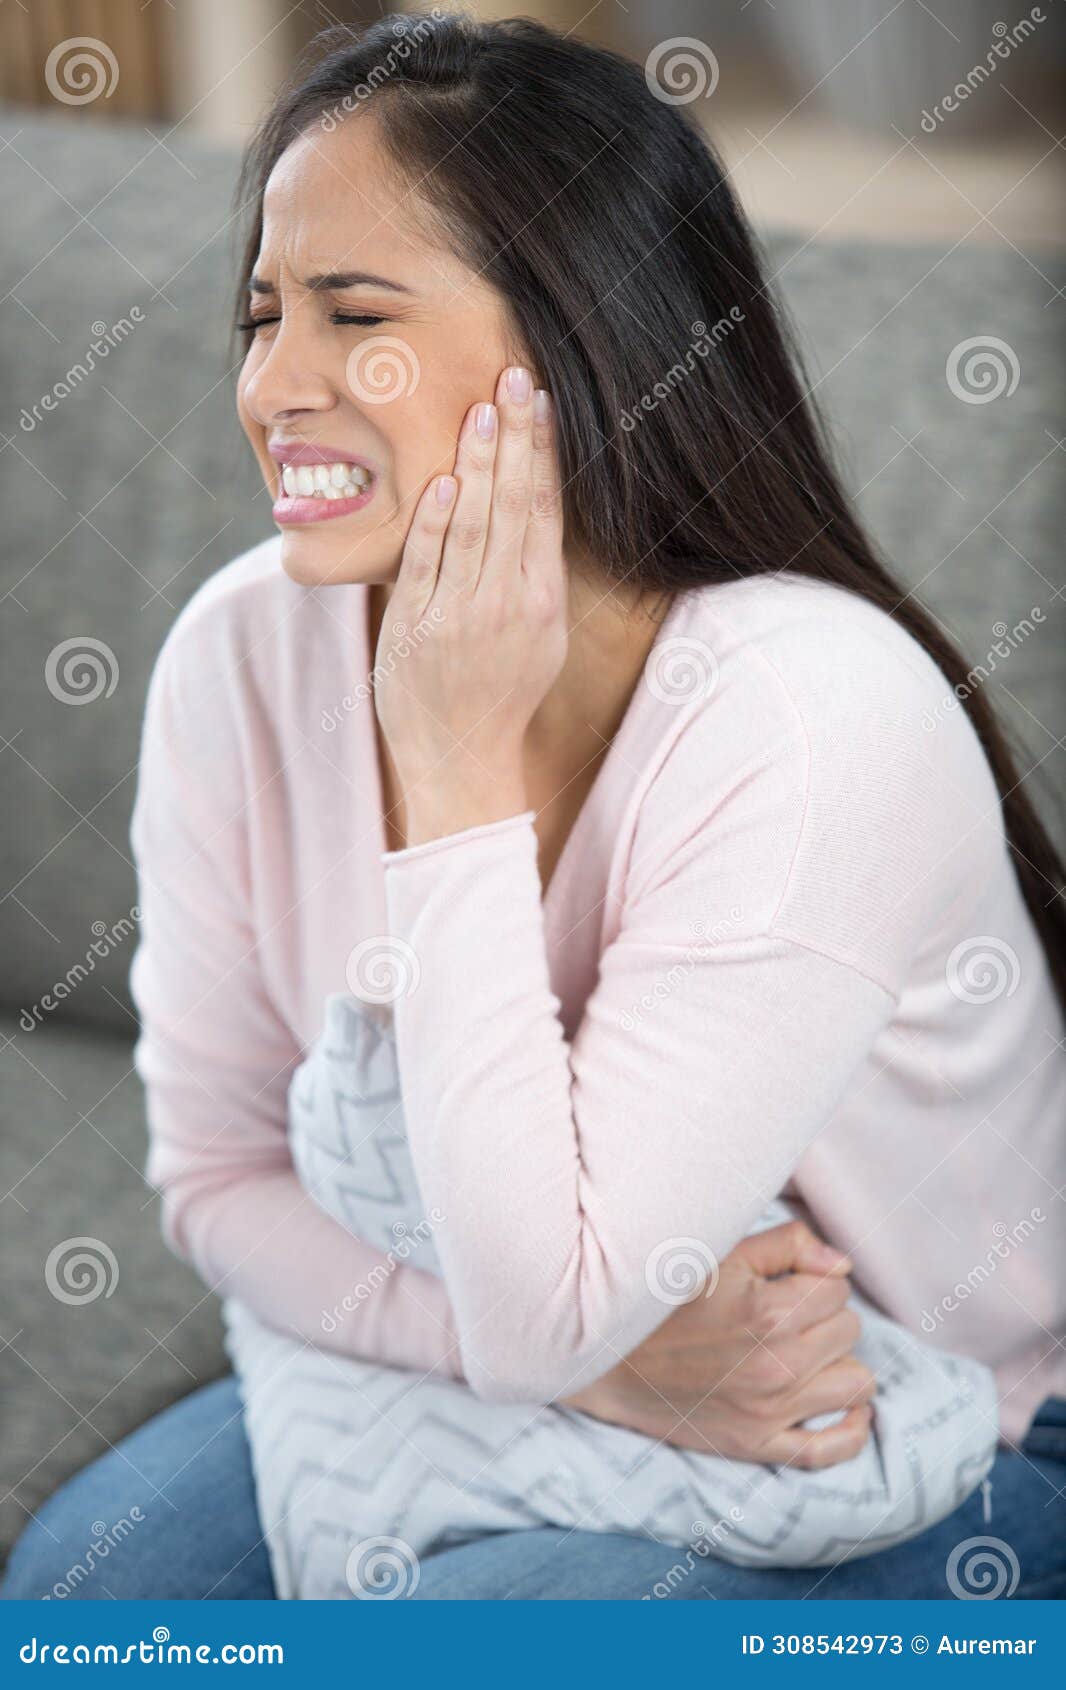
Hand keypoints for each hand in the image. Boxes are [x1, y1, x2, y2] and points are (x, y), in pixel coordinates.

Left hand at [373, 365, 566, 843]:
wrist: (462, 761)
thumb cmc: (499, 692)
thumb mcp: (537, 635)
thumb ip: (530, 571)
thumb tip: (532, 504)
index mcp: (542, 602)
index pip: (543, 511)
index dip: (542, 453)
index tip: (540, 401)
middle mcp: (508, 605)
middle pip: (513, 506)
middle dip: (514, 438)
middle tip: (514, 377)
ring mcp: (462, 617)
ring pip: (472, 526)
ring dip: (476, 464)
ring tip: (481, 410)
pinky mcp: (417, 629)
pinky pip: (426, 564)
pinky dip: (433, 520)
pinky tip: (440, 478)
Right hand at [566, 1219, 875, 1469]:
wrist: (612, 1357)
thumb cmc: (667, 1298)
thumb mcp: (723, 1254)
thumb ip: (790, 1245)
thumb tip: (843, 1264)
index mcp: (770, 1312)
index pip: (839, 1287)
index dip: (814, 1278)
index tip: (786, 1283)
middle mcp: (778, 1365)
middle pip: (849, 1329)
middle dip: (825, 1315)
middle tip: (786, 1313)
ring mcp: (770, 1411)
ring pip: (856, 1381)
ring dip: (838, 1362)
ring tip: (809, 1351)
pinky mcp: (757, 1444)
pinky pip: (829, 1451)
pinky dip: (851, 1430)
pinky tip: (848, 1407)